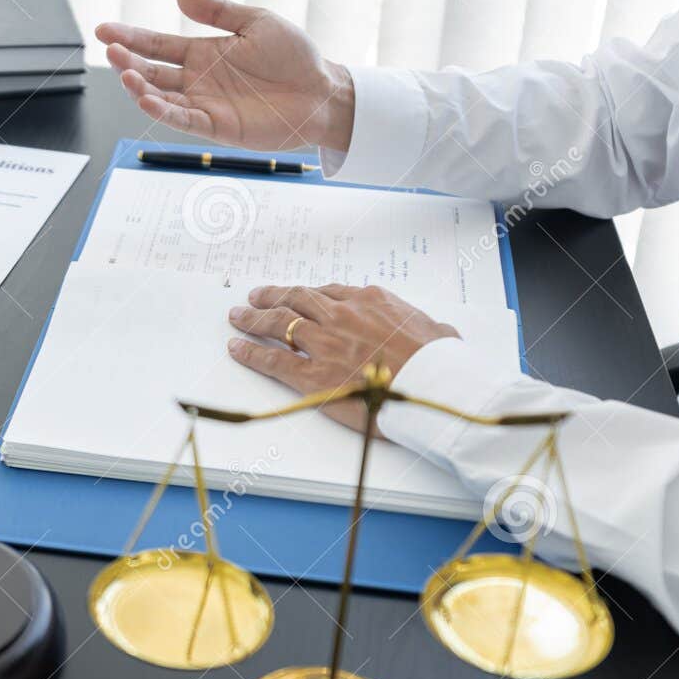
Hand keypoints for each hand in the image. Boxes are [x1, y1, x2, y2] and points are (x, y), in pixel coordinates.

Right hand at [96, 0, 354, 152]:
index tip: (103, 29)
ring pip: (161, 98)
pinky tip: (147, 99)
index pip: (156, 45)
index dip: (129, 37)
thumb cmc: (294, 56)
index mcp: (202, 52)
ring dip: (140, 88)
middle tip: (112, 50)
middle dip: (128, 62)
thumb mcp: (255, 21)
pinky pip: (184, 121)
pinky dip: (164, 112)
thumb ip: (217, 11)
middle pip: (152, 71)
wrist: (322, 90)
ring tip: (126, 74)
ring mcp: (205, 104)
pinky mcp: (217, 127)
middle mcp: (197, 79)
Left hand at [225, 284, 457, 433]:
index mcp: (371, 301)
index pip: (331, 293)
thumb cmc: (441, 363)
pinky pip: (273, 360)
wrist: (433, 385)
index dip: (309, 295)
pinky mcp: (313, 374)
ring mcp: (325, 343)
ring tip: (238, 315)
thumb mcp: (440, 333)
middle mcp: (342, 316)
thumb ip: (432, 329)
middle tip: (256, 296)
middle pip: (297, 300)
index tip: (299, 295)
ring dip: (254, 318)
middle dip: (273, 297)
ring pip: (279, 323)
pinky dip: (250, 352)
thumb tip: (442, 333)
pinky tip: (236, 347)